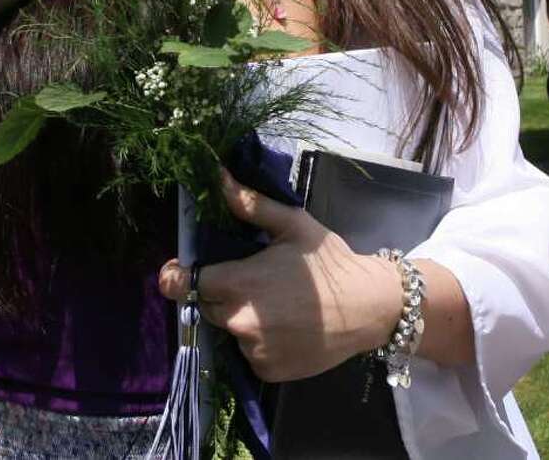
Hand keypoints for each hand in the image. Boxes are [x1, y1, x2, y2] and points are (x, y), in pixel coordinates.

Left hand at [158, 170, 402, 382]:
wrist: (370, 307)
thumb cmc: (329, 262)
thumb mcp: (292, 224)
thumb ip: (250, 204)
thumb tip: (217, 177)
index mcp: (238, 282)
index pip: (183, 283)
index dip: (178, 276)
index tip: (178, 271)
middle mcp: (239, 320)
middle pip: (206, 306)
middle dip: (219, 294)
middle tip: (250, 283)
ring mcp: (253, 349)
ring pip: (227, 331)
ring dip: (239, 319)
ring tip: (273, 306)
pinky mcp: (267, 371)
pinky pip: (248, 354)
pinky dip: (258, 344)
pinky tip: (284, 328)